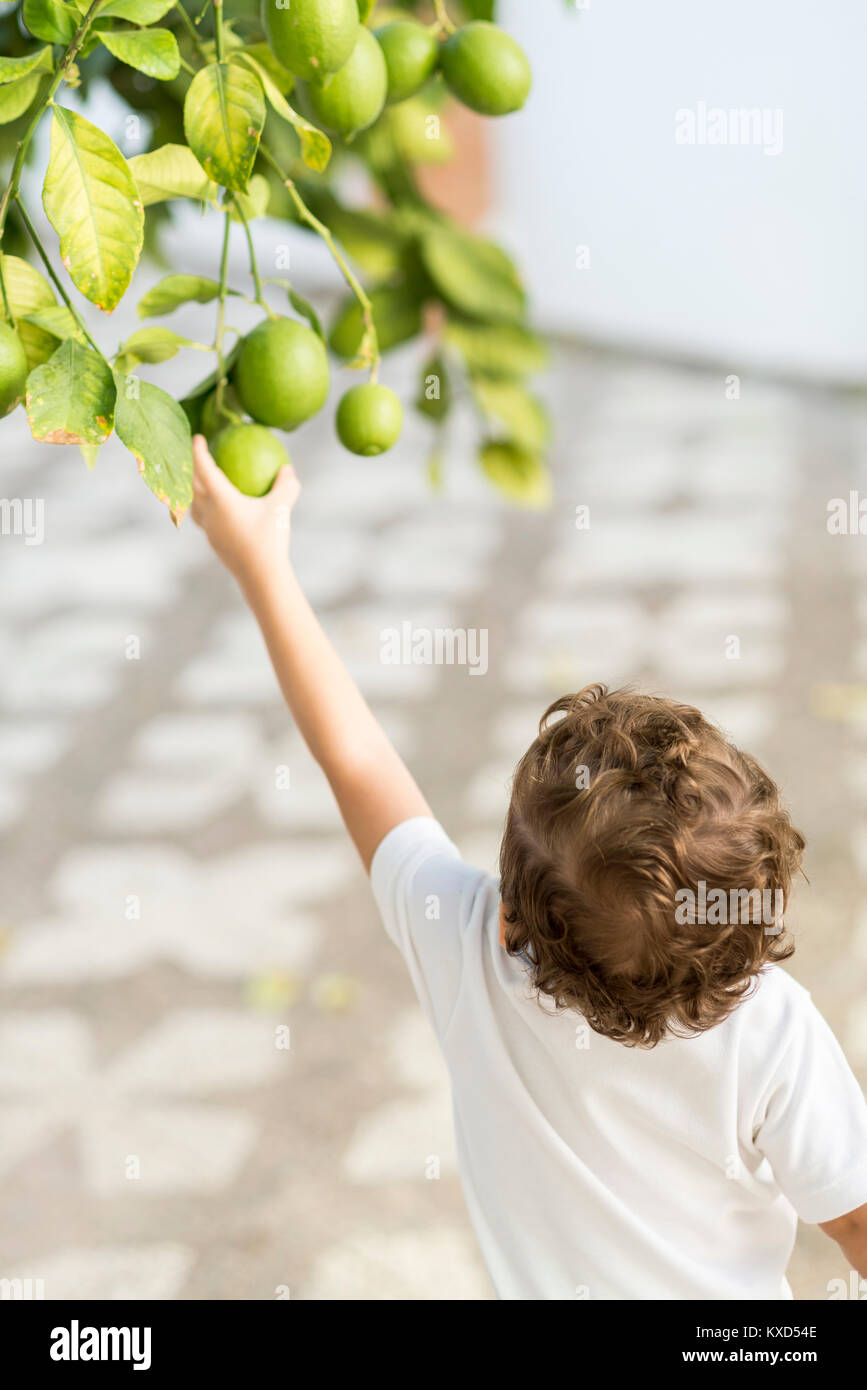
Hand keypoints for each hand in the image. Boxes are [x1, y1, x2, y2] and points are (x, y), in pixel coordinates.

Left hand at [190, 434, 299, 588]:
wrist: (260, 577)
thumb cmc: (271, 539)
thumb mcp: (282, 508)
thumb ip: (286, 486)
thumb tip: (288, 469)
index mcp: (221, 500)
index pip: (203, 469)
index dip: (198, 451)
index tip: (196, 438)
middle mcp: (209, 513)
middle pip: (191, 486)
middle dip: (190, 469)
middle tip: (195, 456)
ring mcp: (209, 529)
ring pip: (192, 504)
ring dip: (192, 490)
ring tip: (199, 484)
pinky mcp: (214, 542)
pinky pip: (203, 519)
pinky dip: (204, 507)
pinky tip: (217, 511)